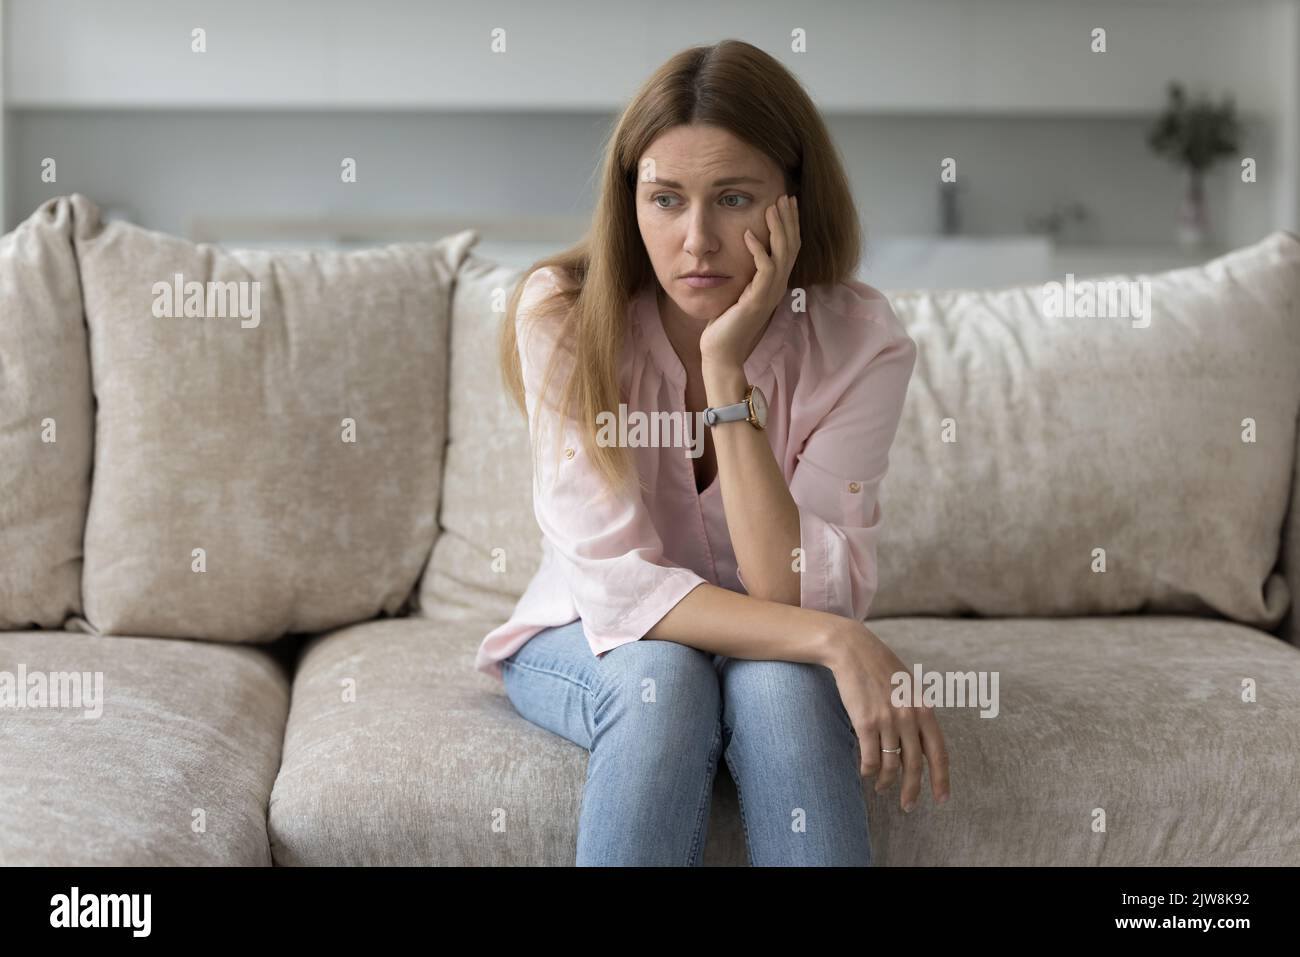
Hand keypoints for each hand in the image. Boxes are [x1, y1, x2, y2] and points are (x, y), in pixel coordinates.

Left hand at [699, 194, 801, 368]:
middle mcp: (777, 287)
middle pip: (791, 247)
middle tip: (785, 196)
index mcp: (775, 283)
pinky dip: (757, 250)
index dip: (790, 224)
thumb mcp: (738, 291)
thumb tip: (741, 252)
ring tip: (772, 206)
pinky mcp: (757, 301)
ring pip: (782, 254)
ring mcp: (769, 294)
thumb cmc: (726, 323)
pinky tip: (749, 234)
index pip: (789, 248)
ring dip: (778, 228)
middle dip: (789, 220)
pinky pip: (763, 270)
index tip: (786, 202)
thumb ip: (746, 274)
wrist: (722, 351)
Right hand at [822, 619, 951, 811]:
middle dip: (912, 791)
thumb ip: (917, 711)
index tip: (941, 799)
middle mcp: (909, 716)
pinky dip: (868, 771)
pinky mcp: (865, 722)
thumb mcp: (908, 685)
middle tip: (907, 806)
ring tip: (882, 789)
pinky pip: (870, 758)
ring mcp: (887, 720)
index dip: (941, 779)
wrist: (852, 649)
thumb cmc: (878, 666)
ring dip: (886, 782)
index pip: (938, 753)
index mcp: (924, 708)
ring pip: (890, 765)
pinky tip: (865, 773)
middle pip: (915, 765)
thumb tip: (921, 740)